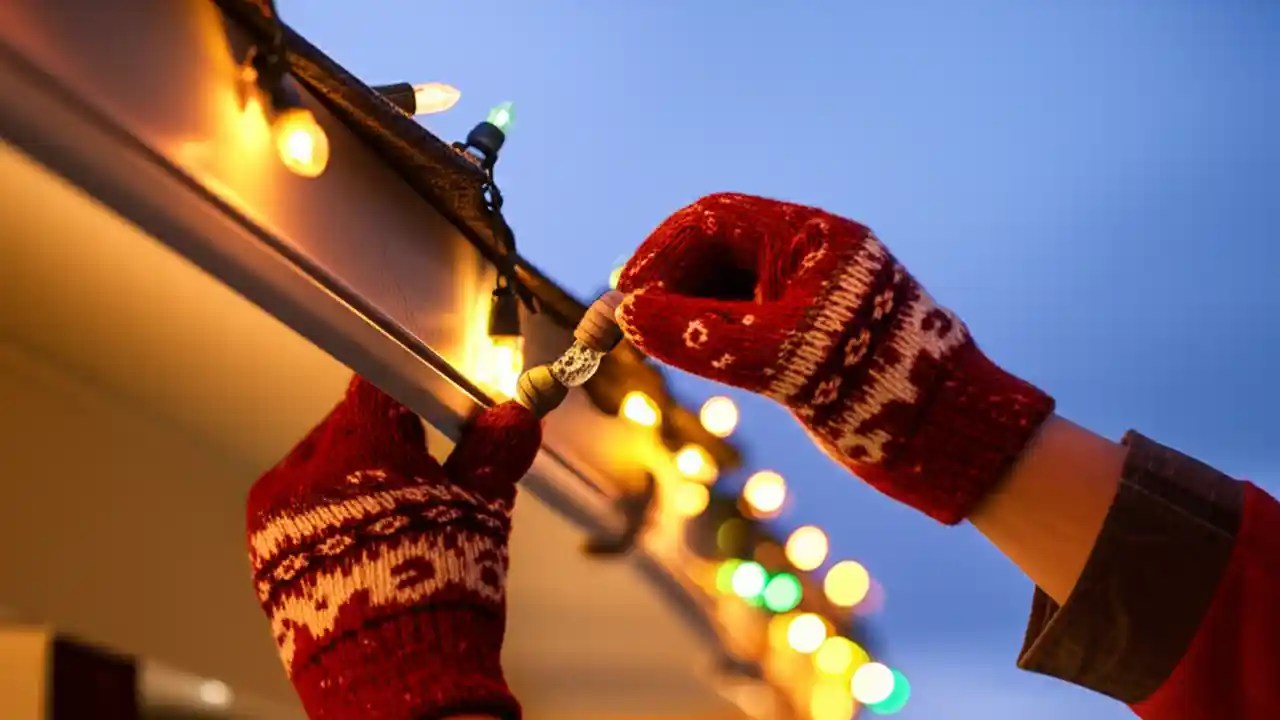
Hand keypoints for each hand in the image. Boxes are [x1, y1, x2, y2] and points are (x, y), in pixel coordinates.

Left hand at [246, 377, 538, 718]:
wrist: (397, 680)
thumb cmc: (439, 594)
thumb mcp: (479, 509)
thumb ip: (493, 452)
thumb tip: (516, 415)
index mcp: (358, 445)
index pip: (377, 389)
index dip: (410, 396)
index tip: (429, 406)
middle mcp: (304, 472)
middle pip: (348, 430)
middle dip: (385, 447)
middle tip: (423, 476)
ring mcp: (274, 517)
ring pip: (320, 474)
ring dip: (354, 486)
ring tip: (394, 529)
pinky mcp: (260, 557)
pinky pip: (297, 516)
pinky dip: (328, 524)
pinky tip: (365, 554)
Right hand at [616, 192, 1053, 523]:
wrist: (946, 440)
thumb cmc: (878, 387)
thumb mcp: (782, 359)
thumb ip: (703, 336)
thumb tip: (631, 315)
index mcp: (809, 238)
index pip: (712, 222)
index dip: (658, 252)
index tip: (623, 293)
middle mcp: (804, 260)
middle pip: (710, 253)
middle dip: (659, 284)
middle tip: (614, 326)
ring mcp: (804, 301)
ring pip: (721, 291)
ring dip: (676, 313)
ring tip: (636, 342)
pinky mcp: (803, 342)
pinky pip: (737, 325)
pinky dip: (701, 338)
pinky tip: (677, 355)